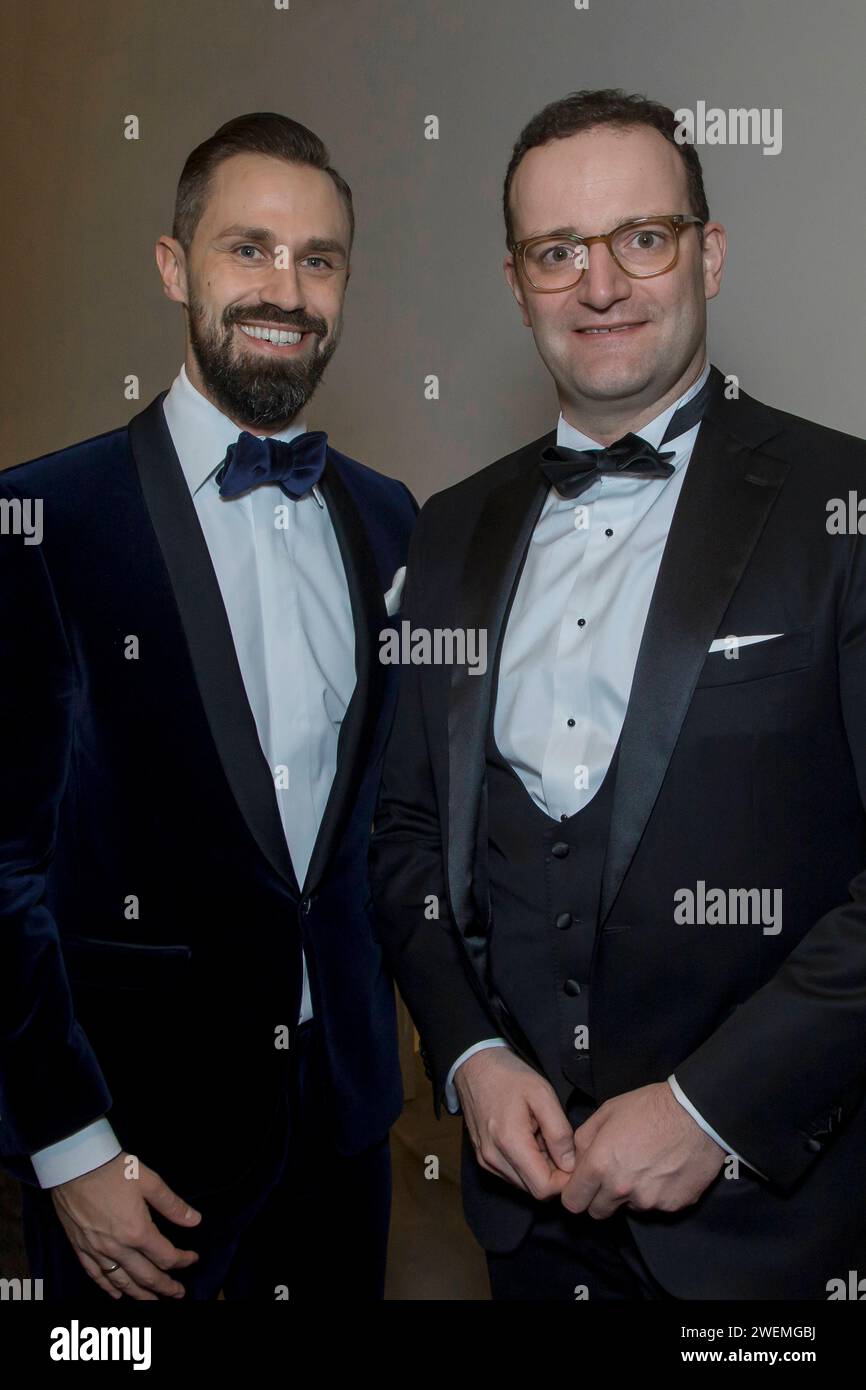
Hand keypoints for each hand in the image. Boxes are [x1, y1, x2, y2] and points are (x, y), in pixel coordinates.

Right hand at [50, 1152, 201, 1299]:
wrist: (73, 1165)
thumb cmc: (113, 1170)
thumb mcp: (149, 1181)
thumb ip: (172, 1205)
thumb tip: (195, 1221)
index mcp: (137, 1231)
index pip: (166, 1257)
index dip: (183, 1261)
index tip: (193, 1259)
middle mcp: (118, 1248)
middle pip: (146, 1277)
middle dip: (165, 1288)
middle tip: (179, 1294)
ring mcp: (97, 1251)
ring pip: (122, 1282)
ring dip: (140, 1295)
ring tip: (154, 1301)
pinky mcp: (80, 1248)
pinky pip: (96, 1276)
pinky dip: (109, 1288)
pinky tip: (118, 1294)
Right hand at [454, 1048, 575, 1198]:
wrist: (475, 1066)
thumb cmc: (510, 1076)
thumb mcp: (543, 1094)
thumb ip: (559, 1131)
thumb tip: (570, 1164)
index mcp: (510, 1142)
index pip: (543, 1189)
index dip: (565, 1179)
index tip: (573, 1159)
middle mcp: (493, 1159)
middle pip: (534, 1190)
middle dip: (553, 1174)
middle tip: (561, 1145)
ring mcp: (486, 1161)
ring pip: (524, 1185)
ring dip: (540, 1169)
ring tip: (543, 1138)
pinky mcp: (483, 1159)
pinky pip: (512, 1175)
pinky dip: (526, 1165)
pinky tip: (530, 1140)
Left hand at [561, 1082, 725, 1219]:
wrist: (696, 1113)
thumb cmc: (649, 1107)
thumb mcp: (606, 1112)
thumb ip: (583, 1141)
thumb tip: (577, 1163)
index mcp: (600, 1165)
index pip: (573, 1203)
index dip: (576, 1195)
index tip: (583, 1186)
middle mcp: (621, 1189)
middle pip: (599, 1212)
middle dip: (601, 1197)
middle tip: (615, 1174)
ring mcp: (648, 1201)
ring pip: (629, 1208)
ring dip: (631, 1194)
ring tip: (646, 1165)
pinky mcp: (672, 1205)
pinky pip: (656, 1205)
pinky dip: (657, 1193)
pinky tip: (665, 1170)